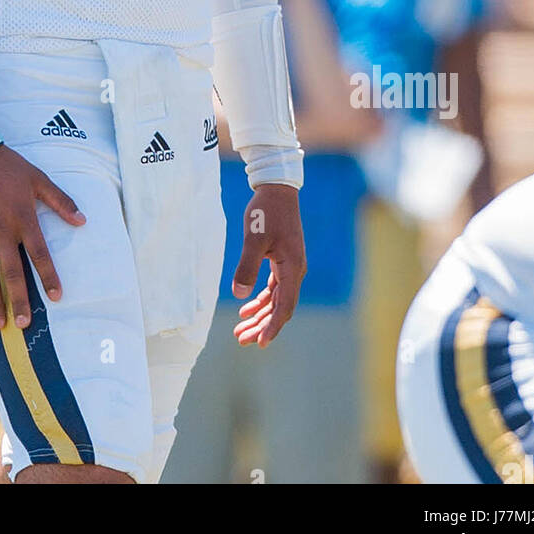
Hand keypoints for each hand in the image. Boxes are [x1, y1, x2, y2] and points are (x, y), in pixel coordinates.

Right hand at [0, 141, 84, 330]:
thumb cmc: (9, 166)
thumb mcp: (39, 179)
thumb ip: (61, 201)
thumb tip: (82, 221)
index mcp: (23, 218)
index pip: (39, 254)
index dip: (48, 276)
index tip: (56, 297)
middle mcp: (2, 230)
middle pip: (12, 271)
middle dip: (18, 300)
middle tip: (23, 324)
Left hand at [231, 183, 305, 347]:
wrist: (276, 190)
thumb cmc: (266, 212)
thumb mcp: (254, 239)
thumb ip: (247, 266)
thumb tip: (239, 294)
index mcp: (292, 268)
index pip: (284, 306)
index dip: (273, 326)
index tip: (260, 343)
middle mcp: (294, 271)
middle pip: (280, 307)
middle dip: (261, 326)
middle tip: (241, 340)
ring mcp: (289, 267)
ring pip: (275, 300)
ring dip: (259, 316)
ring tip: (240, 330)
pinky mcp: (282, 261)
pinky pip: (273, 288)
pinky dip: (260, 300)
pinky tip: (245, 309)